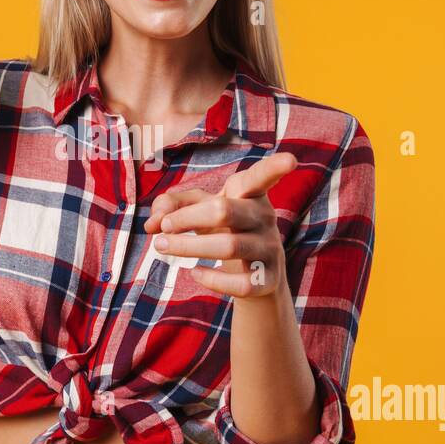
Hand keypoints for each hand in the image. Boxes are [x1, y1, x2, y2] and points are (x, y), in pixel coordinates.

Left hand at [142, 152, 298, 298]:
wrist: (254, 275)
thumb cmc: (223, 230)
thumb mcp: (200, 210)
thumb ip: (173, 205)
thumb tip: (152, 222)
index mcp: (250, 194)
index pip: (261, 177)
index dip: (275, 167)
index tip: (291, 160)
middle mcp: (264, 218)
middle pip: (224, 210)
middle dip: (186, 219)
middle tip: (161, 229)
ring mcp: (269, 249)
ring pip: (229, 246)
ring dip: (188, 247)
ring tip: (160, 247)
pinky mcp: (267, 280)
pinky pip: (241, 284)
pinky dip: (212, 280)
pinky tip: (195, 273)